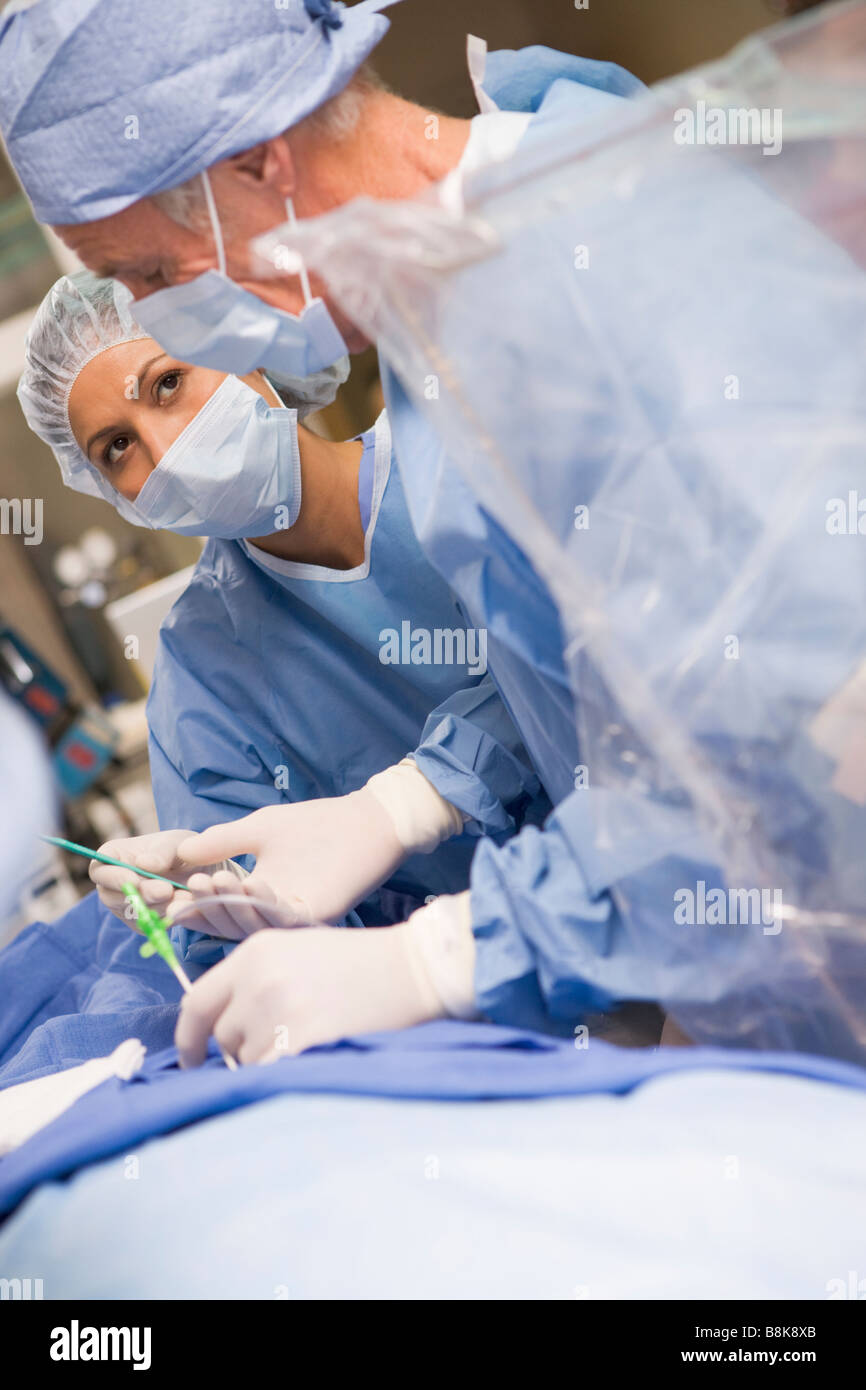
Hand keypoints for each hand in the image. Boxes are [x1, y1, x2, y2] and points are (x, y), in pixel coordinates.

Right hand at [88, 828, 242, 923]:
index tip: (135, 879)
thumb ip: (161, 852)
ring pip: (133, 913)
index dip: (113, 877)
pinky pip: (150, 926)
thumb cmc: (179, 850)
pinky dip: (167, 918)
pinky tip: (185, 906)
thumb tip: (143, 864)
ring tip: (183, 896)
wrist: (197, 871)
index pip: (99, 869)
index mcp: (113, 857)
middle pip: (112, 897)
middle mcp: (112, 885)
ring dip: (158, 907)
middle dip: (140, 895)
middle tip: (166, 890)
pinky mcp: (142, 924)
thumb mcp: (174, 843)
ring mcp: (125, 907)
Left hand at [175, 925, 444, 1065]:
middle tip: (288, 1039)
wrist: (414, 969)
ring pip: (249, 1062)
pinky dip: (287, 1076)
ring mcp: (279, 1011)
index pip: (196, 1004)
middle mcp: (258, 980)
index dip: (189, 1039)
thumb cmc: (359, 964)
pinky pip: (273, 1077)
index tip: (192, 1059)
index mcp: (253, 953)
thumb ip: (254, 983)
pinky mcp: (303, 1041)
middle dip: (245, 1048)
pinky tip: (315, 1057)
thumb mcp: (296, 952)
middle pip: (224, 1037)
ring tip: (314, 1038)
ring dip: (272, 1062)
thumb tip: (221, 1034)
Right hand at [176, 789, 405, 928]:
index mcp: (257, 897)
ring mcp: (296, 917)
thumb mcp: (256, 829)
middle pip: (230, 925)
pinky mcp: (319, 914)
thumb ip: (220, 841)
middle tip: (190, 889)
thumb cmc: (316, 823)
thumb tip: (180, 851)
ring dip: (229, 907)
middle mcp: (274, 914)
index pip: (218, 911)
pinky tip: (249, 883)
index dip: (193, 907)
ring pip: (252, 927)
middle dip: (207, 909)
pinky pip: (283, 919)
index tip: (168, 897)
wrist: (366, 820)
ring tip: (212, 881)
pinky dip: (263, 904)